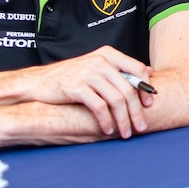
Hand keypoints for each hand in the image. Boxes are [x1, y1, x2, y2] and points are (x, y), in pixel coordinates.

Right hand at [21, 45, 152, 138]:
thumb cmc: (69, 76)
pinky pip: (99, 107)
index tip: (149, 105)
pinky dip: (106, 121)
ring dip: (123, 120)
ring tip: (125, 133)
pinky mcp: (76, 87)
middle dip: (137, 112)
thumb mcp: (96, 67)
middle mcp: (100, 61)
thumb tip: (148, 72)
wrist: (38, 82)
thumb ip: (120, 69)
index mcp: (108, 54)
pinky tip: (108, 129)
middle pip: (128, 89)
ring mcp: (88, 73)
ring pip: (116, 100)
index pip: (137, 69)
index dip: (146, 89)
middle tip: (141, 127)